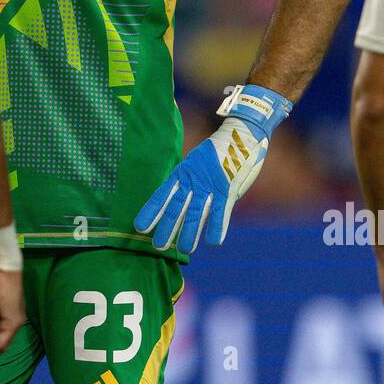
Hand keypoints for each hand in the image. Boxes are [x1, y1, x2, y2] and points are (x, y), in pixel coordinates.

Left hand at [135, 85, 291, 254]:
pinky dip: (217, 226)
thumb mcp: (197, 163)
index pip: (163, 194)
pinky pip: (221, 210)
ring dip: (190, 232)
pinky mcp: (228, 188)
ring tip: (184, 250)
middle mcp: (193, 179)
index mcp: (183, 172)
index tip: (140, 227)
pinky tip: (213, 242)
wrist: (242, 134)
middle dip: (167, 227)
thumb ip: (190, 180)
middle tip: (158, 246)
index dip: (152, 211)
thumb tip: (181, 199)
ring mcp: (211, 184)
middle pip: (177, 206)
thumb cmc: (219, 151)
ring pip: (197, 212)